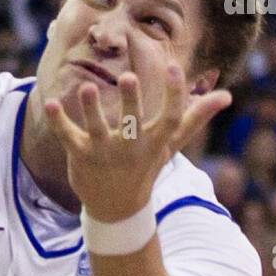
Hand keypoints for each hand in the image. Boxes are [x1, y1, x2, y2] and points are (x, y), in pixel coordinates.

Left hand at [45, 65, 231, 221]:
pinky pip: (68, 136)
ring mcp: (104, 152)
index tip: (175, 67)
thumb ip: (194, 117)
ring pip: (97, 128)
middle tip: (129, 76)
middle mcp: (130, 146)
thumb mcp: (170, 143)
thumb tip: (225, 96)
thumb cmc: (146, 166)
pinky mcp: (80, 155)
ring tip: (86, 87)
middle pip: (131, 122)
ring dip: (92, 108)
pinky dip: (58, 121)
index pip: (169, 117)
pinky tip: (50, 103)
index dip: (174, 94)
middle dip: (130, 100)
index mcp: (154, 141)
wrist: (117, 208)